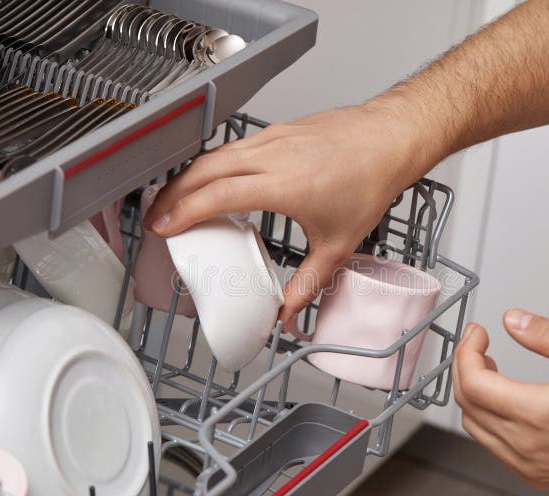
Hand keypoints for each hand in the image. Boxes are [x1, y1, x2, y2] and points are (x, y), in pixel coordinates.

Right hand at [144, 106, 429, 326]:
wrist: (391, 138)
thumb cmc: (370, 180)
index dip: (184, 212)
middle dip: (172, 194)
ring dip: (189, 176)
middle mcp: (273, 155)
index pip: (217, 195)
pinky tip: (212, 179)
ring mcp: (273, 138)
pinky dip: (212, 163)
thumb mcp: (338, 244)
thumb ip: (308, 283)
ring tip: (175, 200)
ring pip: (216, 154)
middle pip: (204, 170)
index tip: (164, 227)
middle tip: (157, 217)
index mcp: (284, 185)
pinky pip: (234, 145)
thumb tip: (287, 311)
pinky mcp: (278, 130)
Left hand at [453, 309, 548, 495]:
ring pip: (474, 426)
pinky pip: (491, 444)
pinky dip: (485, 417)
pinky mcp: (532, 474)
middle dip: (465, 366)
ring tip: (488, 366)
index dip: (466, 352)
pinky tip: (502, 399)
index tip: (477, 333)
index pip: (474, 383)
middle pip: (466, 403)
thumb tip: (514, 320)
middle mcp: (525, 444)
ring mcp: (526, 464)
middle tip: (478, 343)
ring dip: (472, 392)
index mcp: (538, 415)